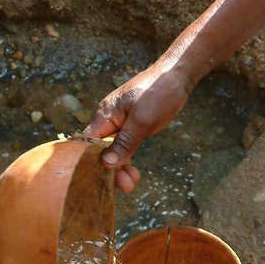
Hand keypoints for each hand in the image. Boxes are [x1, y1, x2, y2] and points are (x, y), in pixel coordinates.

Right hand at [84, 61, 192, 192]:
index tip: (101, 181)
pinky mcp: (131, 126)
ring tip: (132, 184)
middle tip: (126, 187)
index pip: (87, 144)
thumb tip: (105, 164)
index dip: (91, 164)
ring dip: (121, 168)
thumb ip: (123, 143)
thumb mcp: (142, 122)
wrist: (176, 76)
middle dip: (111, 170)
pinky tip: (134, 174)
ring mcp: (119, 123)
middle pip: (100, 150)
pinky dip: (128, 159)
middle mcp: (108, 120)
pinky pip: (124, 146)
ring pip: (113, 151)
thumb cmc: (158, 92)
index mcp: (104, 115)